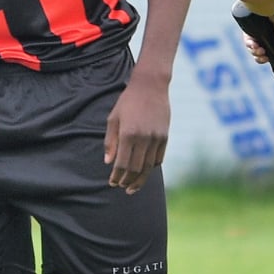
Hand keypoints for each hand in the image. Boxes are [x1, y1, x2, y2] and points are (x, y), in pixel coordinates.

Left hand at [103, 69, 168, 193]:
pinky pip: (158, 158)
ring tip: (132, 187)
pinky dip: (151, 167)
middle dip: (127, 181)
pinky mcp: (165, 136)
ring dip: (140, 179)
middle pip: (135, 168)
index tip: (112, 183)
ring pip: (148, 166)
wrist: (151, 86)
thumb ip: (110, 141)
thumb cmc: (128, 102)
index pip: (122, 163)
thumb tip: (109, 162)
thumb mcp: (113, 119)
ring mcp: (156, 138)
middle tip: (121, 187)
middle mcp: (143, 138)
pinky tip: (144, 172)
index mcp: (128, 134)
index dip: (117, 176)